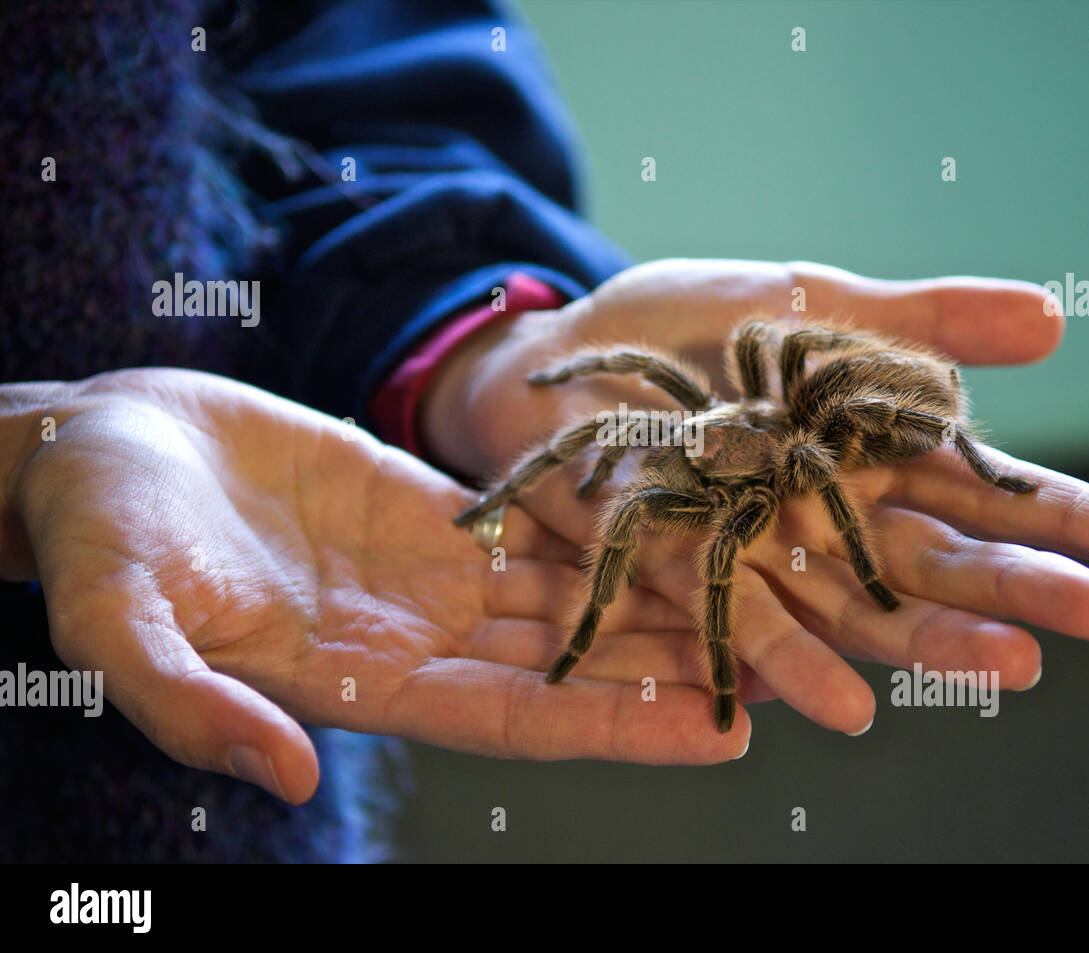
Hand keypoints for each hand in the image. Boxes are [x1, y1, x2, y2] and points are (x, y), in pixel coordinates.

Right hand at [0, 369, 745, 802]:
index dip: (619, 726)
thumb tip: (285, 780)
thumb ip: (196, 705)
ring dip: (664, 589)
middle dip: (678, 661)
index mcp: (364, 680)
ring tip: (764, 583)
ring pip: (575, 586)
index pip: (520, 717)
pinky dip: (609, 514)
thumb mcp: (118, 626)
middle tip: (791, 664)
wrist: (94, 452)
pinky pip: (540, 512)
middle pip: (577, 657)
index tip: (722, 732)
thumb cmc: (93, 542)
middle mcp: (419, 633)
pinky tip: (677, 504)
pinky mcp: (430, 502)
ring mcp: (431, 566)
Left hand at [425, 258, 1088, 733]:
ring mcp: (766, 549)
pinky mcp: (690, 572)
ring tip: (1016, 669)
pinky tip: (849, 706)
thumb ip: (921, 322)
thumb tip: (1055, 320)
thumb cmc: (682, 326)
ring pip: (863, 610)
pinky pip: (747, 624)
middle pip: (941, 560)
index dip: (1070, 517)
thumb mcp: (812, 303)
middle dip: (1023, 588)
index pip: (991, 491)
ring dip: (936, 643)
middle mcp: (831, 511)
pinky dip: (795, 664)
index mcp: (873, 445)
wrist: (559, 359)